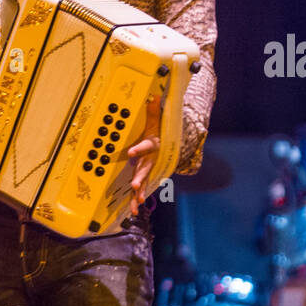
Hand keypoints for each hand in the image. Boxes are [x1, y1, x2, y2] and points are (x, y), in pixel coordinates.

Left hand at [126, 94, 162, 214]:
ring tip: (138, 202)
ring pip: (145, 182)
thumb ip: (153, 109)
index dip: (140, 148)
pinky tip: (134, 211)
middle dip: (141, 177)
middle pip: (146, 169)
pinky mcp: (147, 175)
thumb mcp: (158, 118)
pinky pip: (142, 188)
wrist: (174, 143)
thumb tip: (152, 95)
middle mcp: (153, 158)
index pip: (147, 146)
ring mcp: (151, 168)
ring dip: (141, 192)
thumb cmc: (161, 129)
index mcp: (154, 144)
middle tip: (135, 185)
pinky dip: (138, 200)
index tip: (131, 151)